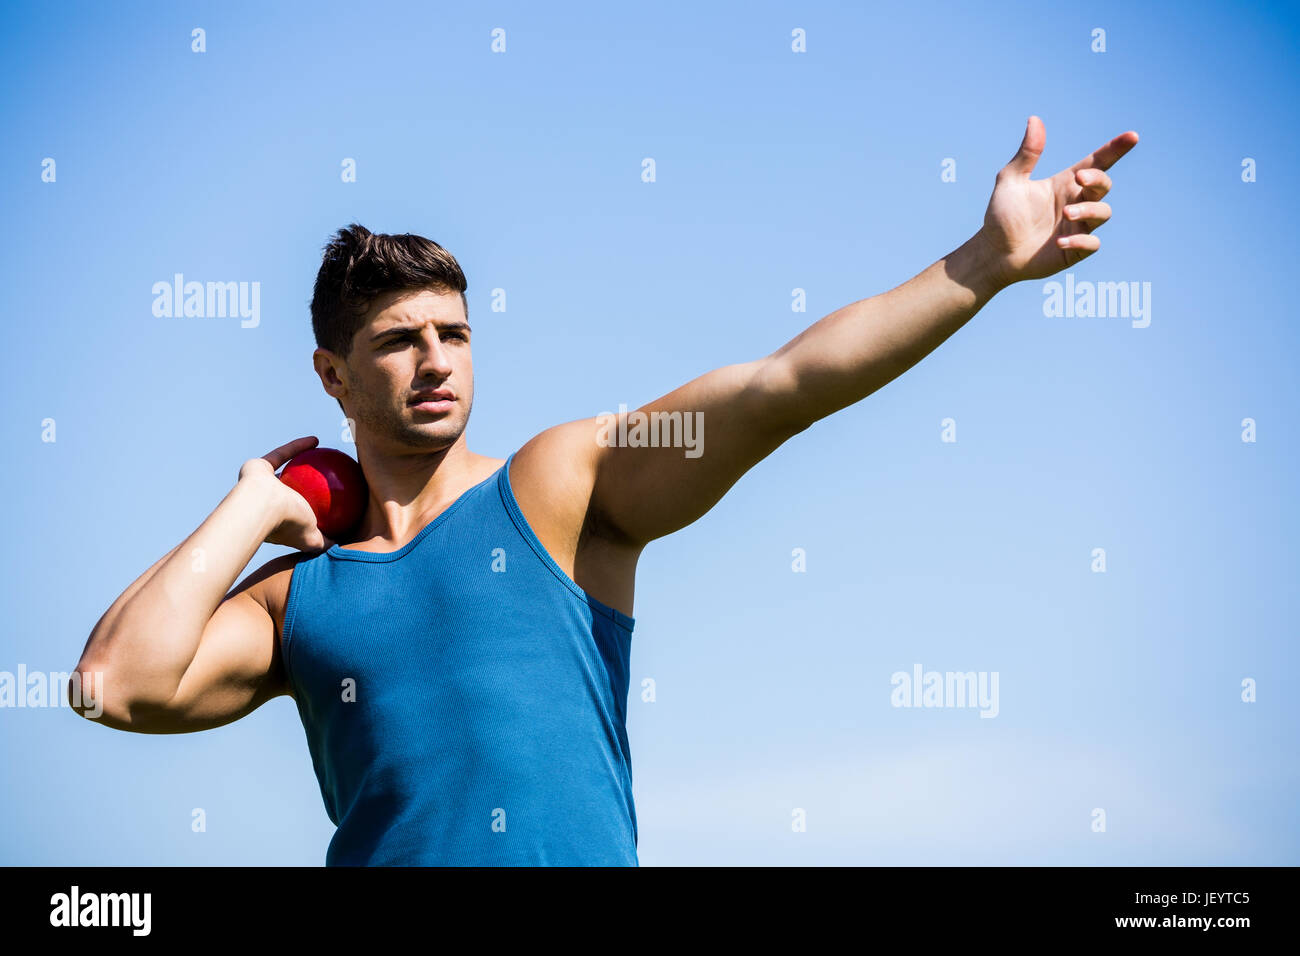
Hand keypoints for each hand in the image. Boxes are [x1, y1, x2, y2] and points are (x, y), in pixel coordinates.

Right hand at [237, 436, 334, 551]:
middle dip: (305, 484)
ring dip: (303, 461)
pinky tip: (316, 441)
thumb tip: (340, 546)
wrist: (260, 508)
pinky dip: (298, 446)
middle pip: (290, 490)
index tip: (330, 501)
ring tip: (324, 454)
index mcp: (278, 520)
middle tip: (326, 476)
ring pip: (285, 470)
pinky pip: (282, 453)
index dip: (311, 508)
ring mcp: (260, 485)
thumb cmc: (288, 524)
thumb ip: (325, 542)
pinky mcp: (256, 467)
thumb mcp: (312, 539)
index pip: (297, 513)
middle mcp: (267, 503)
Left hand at [976, 116, 1138, 286]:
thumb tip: (1035, 119)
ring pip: (1103, 213)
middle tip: (1080, 179)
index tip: (1132, 136)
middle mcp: (1075, 202)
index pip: (1097, 162)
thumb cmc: (1001, 217)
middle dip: (1098, 179)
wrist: (994, 253)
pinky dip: (1081, 241)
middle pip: (1104, 185)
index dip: (1115, 149)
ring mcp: (1077, 227)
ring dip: (1090, 210)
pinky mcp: (1074, 250)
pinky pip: (1092, 243)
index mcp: (1064, 183)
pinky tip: (1059, 242)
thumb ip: (1027, 153)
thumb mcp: (1010, 181)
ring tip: (1068, 214)